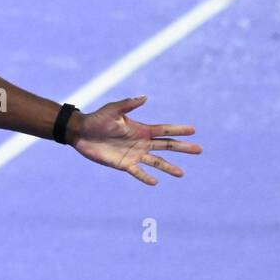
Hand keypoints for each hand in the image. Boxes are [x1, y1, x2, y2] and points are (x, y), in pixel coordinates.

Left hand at [70, 95, 201, 185]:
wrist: (80, 133)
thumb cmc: (96, 119)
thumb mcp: (113, 110)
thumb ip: (128, 104)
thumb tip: (145, 97)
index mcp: (141, 129)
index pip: (164, 130)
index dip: (178, 130)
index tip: (193, 130)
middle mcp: (141, 142)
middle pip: (166, 146)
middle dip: (182, 148)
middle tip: (199, 149)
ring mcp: (134, 154)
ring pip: (156, 161)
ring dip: (169, 167)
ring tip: (181, 173)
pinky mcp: (124, 164)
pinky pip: (138, 172)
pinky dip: (146, 177)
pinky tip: (155, 182)